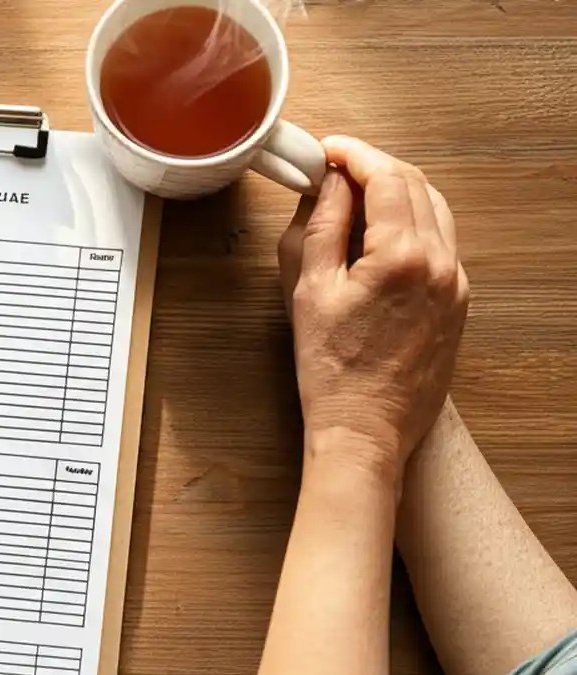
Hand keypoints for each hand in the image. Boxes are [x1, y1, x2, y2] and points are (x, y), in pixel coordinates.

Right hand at [278, 136, 469, 482]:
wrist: (366, 429)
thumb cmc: (331, 370)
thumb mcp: (310, 290)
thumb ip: (323, 225)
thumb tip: (331, 182)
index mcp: (402, 256)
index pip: (386, 177)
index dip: (354, 154)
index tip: (328, 150)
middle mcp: (440, 264)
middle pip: (416, 185)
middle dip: (375, 168)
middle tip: (335, 170)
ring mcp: (455, 284)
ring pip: (435, 211)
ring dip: (398, 193)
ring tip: (356, 199)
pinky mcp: (458, 303)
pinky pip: (441, 244)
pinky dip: (412, 224)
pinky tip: (379, 237)